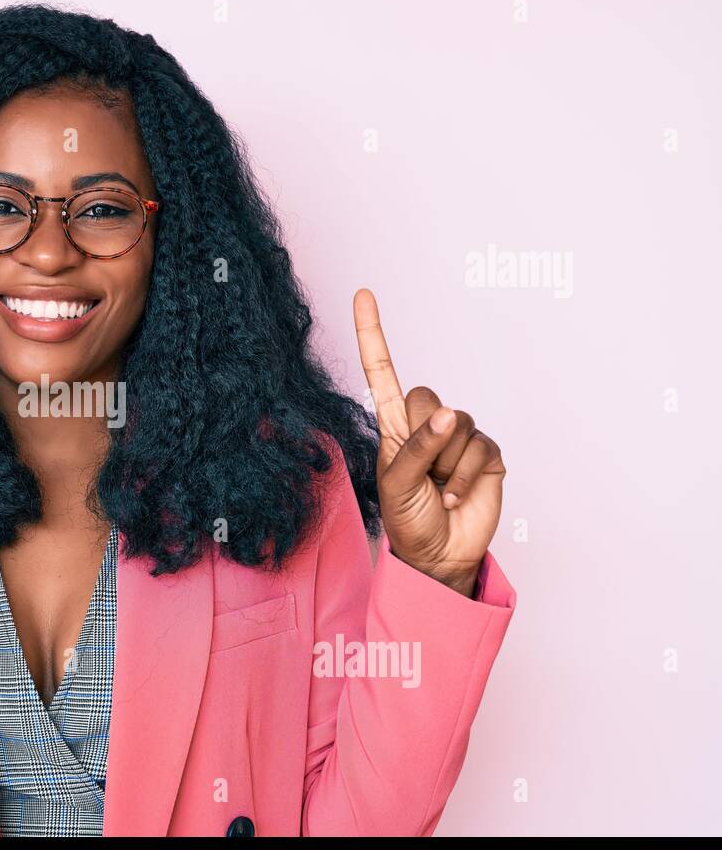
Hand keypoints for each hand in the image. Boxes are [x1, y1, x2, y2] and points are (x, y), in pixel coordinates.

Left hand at [352, 288, 506, 595]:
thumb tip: (448, 416)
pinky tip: (457, 496)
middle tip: (423, 475)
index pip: (382, 372)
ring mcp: (458, 437)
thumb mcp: (397, 485)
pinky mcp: (487, 453)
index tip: (363, 294)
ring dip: (446, 465)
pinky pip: (480, 448)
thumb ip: (417, 448)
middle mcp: (425, 424)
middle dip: (423, 438)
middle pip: (426, 397)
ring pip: (456, 424)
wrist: (440, 555)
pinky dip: (466, 477)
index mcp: (393, 426)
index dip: (372, 334)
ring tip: (439, 489)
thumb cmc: (408, 519)